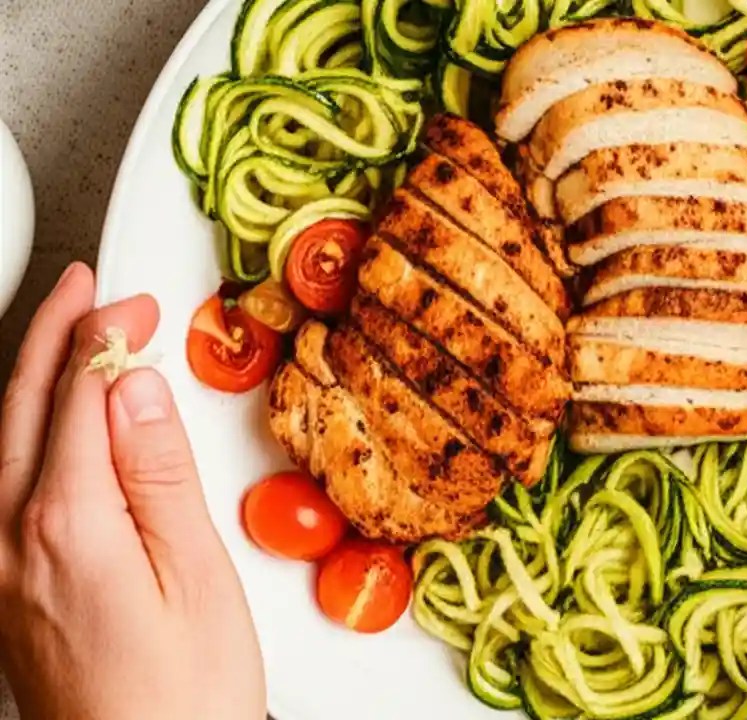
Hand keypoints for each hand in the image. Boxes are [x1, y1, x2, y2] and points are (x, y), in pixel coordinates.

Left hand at [0, 264, 264, 719]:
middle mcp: (13, 542)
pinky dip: (24, 433)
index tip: (133, 307)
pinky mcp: (5, 593)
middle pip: (22, 410)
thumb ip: (161, 476)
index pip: (80, 397)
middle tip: (81, 289)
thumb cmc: (184, 698)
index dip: (105, 339)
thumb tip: (137, 392)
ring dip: (30, 379)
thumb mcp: (198, 577)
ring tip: (61, 338)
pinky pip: (2, 485)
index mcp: (68, 525)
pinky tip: (46, 427)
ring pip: (0, 444)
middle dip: (50, 338)